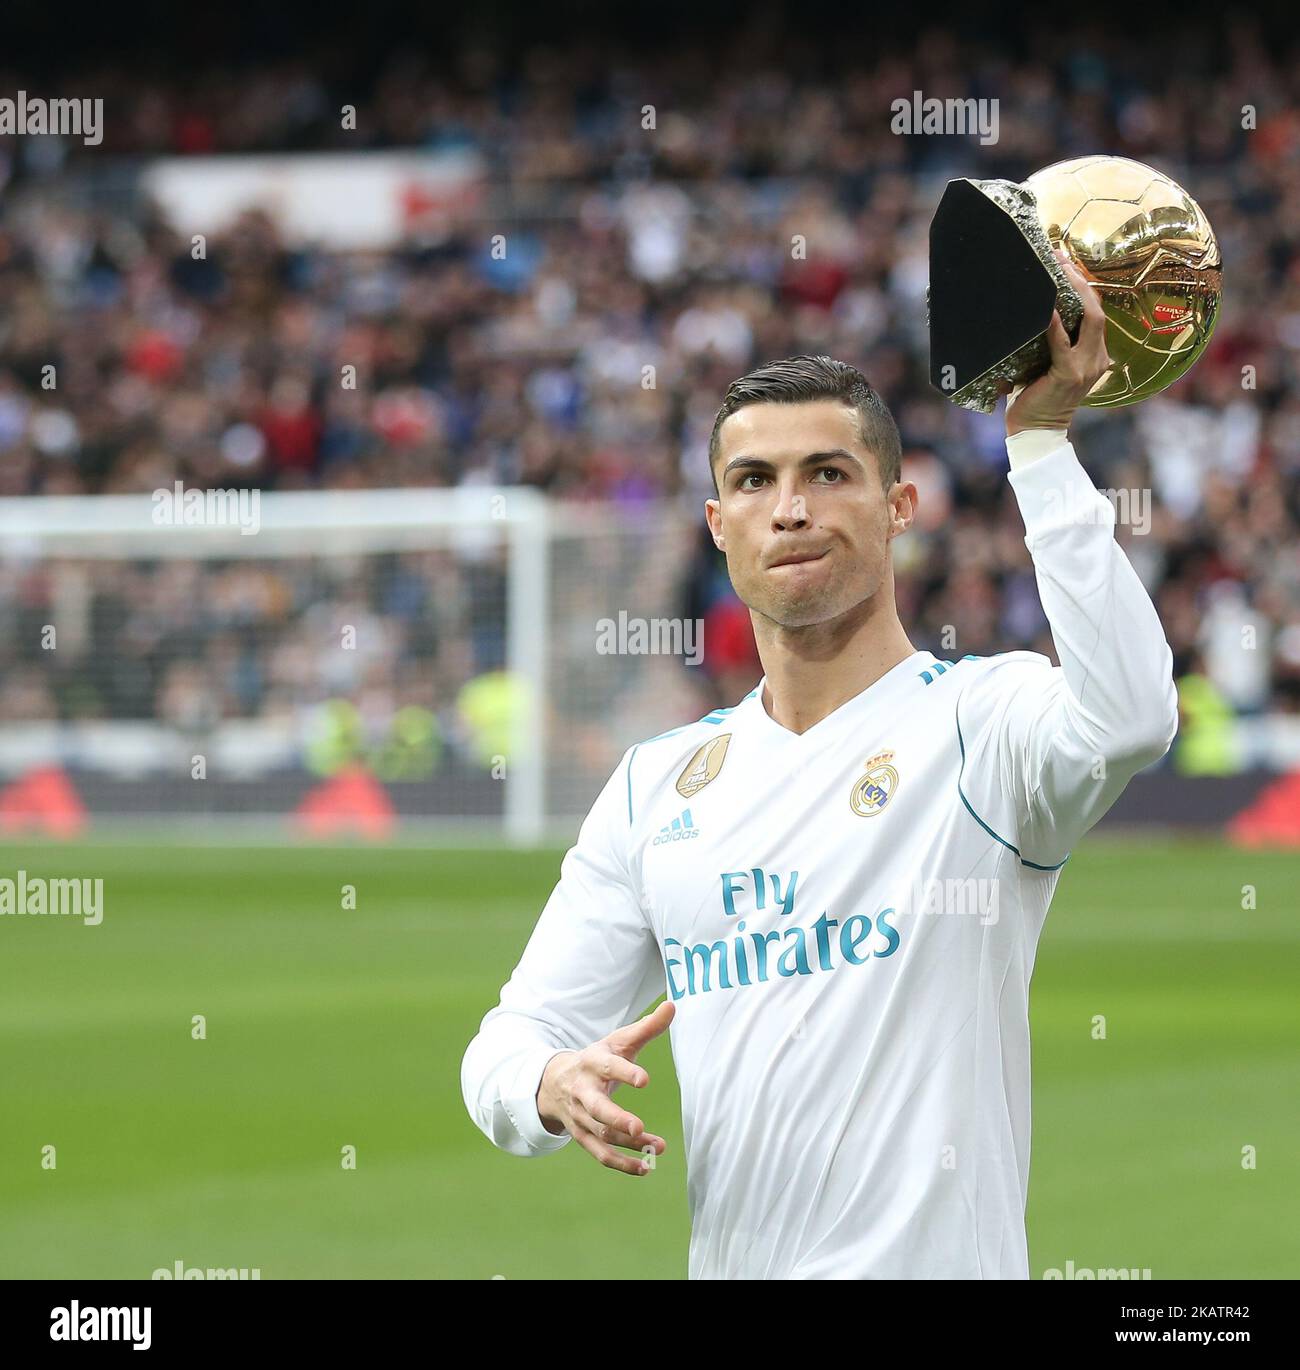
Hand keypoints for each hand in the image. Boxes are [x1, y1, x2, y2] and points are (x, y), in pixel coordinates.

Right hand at [536, 999, 674, 1174]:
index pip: (608, 1067)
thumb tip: (673, 1005)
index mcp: (592, 1063)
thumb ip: (646, 1027)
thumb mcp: (618, 1041)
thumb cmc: (597, 1059)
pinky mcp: (583, 1137)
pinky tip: (644, 1168)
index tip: (645, 1080)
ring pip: (602, 1134)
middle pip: (597, 1108)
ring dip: (629, 1144)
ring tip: (659, 1147)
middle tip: (638, 1126)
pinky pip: (600, 1154)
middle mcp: (582, 1092)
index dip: (625, 1073)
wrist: (554, 1082)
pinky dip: (621, 1164)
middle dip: (616, 1118)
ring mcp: (580, 1117)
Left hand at [1004, 250, 1111, 436]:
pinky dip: (1054, 324)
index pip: (1096, 313)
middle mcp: (1097, 358)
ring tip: (1055, 270)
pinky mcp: (1069, 375)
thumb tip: (1034, 312)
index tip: (1067, 263)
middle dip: (1081, 280)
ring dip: (1073, 292)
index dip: (1084, 286)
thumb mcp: (1050, 366)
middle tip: (1060, 257)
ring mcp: (1086, 367)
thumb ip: (1053, 344)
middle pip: (1097, 309)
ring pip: (1090, 320)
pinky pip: (1063, 343)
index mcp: (1096, 355)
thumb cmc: (1036, 398)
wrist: (1036, 433)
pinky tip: (1045, 306)